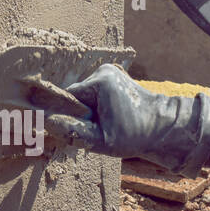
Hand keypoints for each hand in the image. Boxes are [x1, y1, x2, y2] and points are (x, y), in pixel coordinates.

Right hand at [37, 65, 209, 175]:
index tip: (81, 129)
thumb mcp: (100, 140)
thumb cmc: (134, 135)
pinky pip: (95, 91)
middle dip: (81, 112)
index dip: (70, 115)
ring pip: (85, 93)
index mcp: (100, 82)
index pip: (68, 97)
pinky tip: (110, 114)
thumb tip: (46, 122)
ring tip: (107, 122)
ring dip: (89, 108)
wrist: (162, 126)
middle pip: (76, 95)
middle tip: (97, 128)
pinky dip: (98, 103)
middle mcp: (104, 70)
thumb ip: (72, 131)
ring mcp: (111, 70)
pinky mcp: (115, 75)